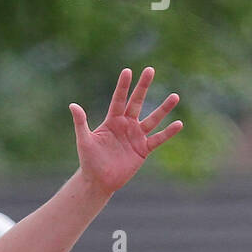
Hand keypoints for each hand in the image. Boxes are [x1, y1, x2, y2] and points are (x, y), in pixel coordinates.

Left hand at [70, 67, 181, 195]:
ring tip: (175, 96)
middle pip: (137, 102)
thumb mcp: (84, 141)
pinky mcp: (143, 150)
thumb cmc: (89, 161)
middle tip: (150, 70)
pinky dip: (168, 133)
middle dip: (143, 87)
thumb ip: (81, 123)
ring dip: (163, 108)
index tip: (128, 71)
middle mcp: (126, 125)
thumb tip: (72, 105)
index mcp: (112, 121)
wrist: (98, 181)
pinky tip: (178, 124)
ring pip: (153, 119)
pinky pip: (158, 139)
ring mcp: (136, 136)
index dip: (123, 86)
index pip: (119, 99)